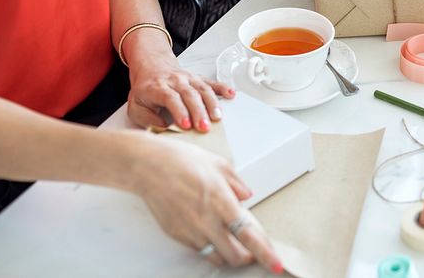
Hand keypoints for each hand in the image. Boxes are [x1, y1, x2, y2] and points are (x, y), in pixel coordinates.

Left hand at [127, 53, 233, 131]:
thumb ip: (146, 120)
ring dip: (212, 103)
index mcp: (157, 87)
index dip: (179, 111)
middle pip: (189, 95)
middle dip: (198, 112)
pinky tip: (230, 94)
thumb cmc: (145, 90)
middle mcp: (174, 81)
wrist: (151, 66)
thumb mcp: (135, 106)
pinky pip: (211, 82)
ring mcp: (187, 78)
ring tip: (217, 117)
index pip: (170, 98)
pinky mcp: (197, 78)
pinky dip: (222, 87)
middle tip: (204, 127)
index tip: (186, 124)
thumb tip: (162, 128)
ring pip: (202, 89)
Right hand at [131, 136, 282, 272]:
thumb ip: (237, 183)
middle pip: (234, 256)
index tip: (276, 264)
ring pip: (216, 256)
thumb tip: (247, 195)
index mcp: (222, 202)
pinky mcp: (176, 235)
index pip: (249, 236)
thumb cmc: (181, 160)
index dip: (265, 253)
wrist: (147, 166)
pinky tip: (209, 231)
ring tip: (230, 240)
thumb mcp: (218, 164)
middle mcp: (207, 221)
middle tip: (252, 251)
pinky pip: (198, 249)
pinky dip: (209, 246)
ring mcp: (190, 231)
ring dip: (227, 253)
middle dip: (247, 258)